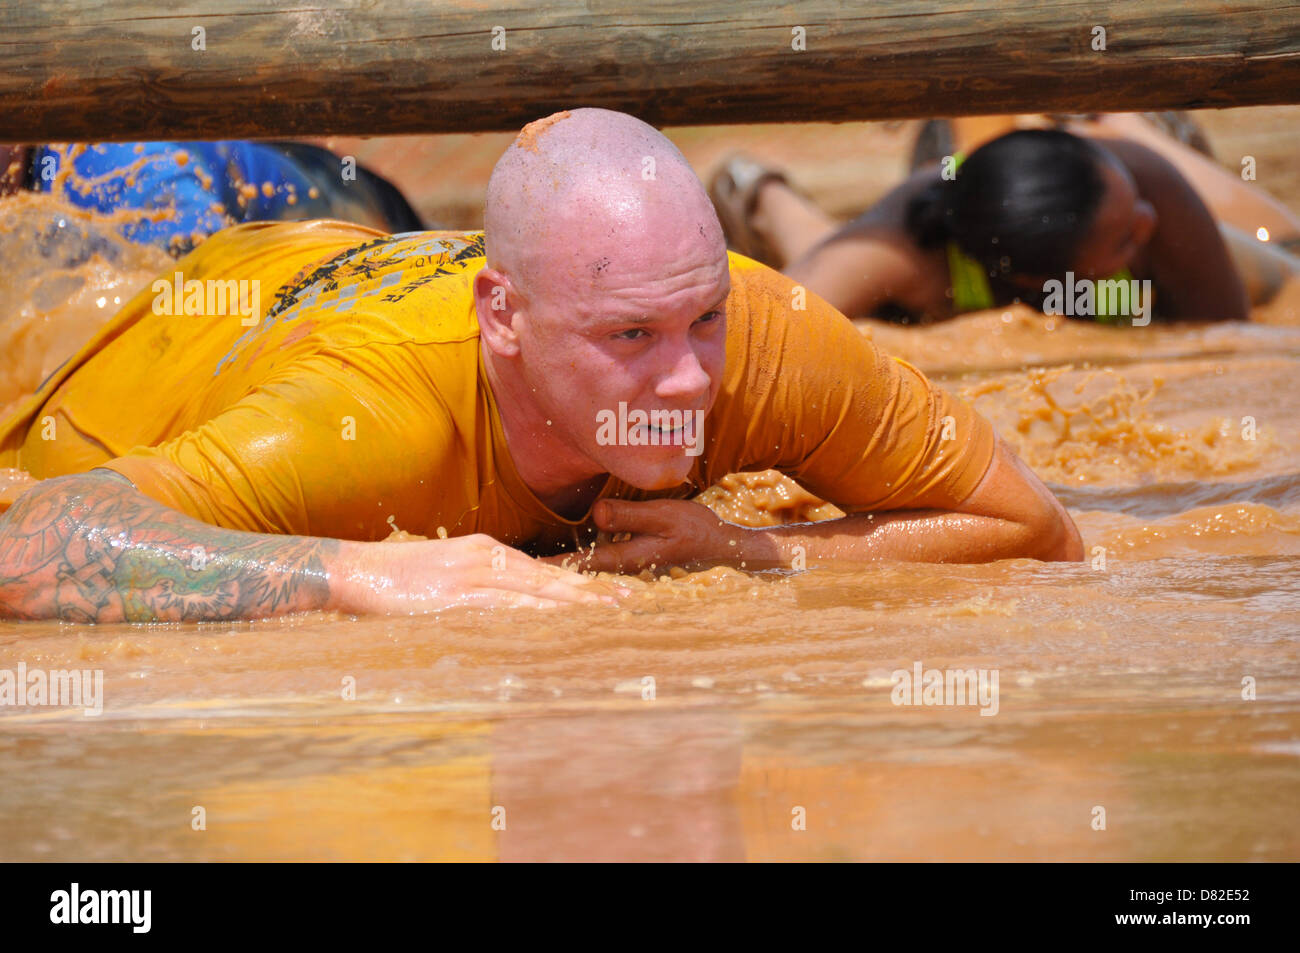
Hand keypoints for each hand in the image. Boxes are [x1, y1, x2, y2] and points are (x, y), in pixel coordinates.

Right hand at [338, 533, 626, 612]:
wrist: (352, 570)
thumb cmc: (394, 576)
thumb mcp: (444, 572)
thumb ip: (476, 586)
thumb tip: (505, 605)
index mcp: (484, 552)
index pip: (542, 570)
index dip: (577, 582)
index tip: (607, 591)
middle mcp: (485, 559)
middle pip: (548, 578)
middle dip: (589, 591)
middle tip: (626, 599)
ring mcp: (472, 576)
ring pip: (535, 592)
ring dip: (573, 603)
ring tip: (606, 612)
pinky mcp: (456, 596)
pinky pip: (504, 608)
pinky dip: (535, 614)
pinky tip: (558, 622)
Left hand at [543, 499, 745, 573]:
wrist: (721, 546)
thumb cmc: (694, 529)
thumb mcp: (664, 516)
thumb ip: (629, 516)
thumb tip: (596, 516)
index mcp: (627, 558)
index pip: (580, 564)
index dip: (551, 566)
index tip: (525, 570)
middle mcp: (623, 566)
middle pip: (578, 571)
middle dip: (550, 571)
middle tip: (516, 571)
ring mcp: (628, 564)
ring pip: (588, 567)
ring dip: (563, 566)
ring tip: (532, 566)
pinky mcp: (632, 557)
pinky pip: (600, 561)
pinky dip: (581, 560)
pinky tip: (567, 558)